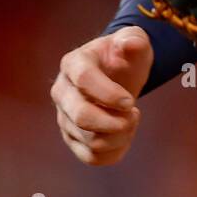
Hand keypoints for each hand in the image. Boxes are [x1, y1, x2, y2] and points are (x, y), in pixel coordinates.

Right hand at [51, 27, 152, 165]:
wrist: (117, 74)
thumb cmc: (124, 56)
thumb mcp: (133, 40)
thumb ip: (133, 39)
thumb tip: (130, 44)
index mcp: (73, 63)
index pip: (84, 79)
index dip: (109, 94)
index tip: (131, 102)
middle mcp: (62, 91)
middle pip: (81, 117)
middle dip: (116, 122)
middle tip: (135, 114)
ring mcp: (64, 116)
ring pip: (90, 141)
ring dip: (120, 136)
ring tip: (132, 120)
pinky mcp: (72, 136)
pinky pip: (90, 157)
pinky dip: (114, 153)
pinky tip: (125, 136)